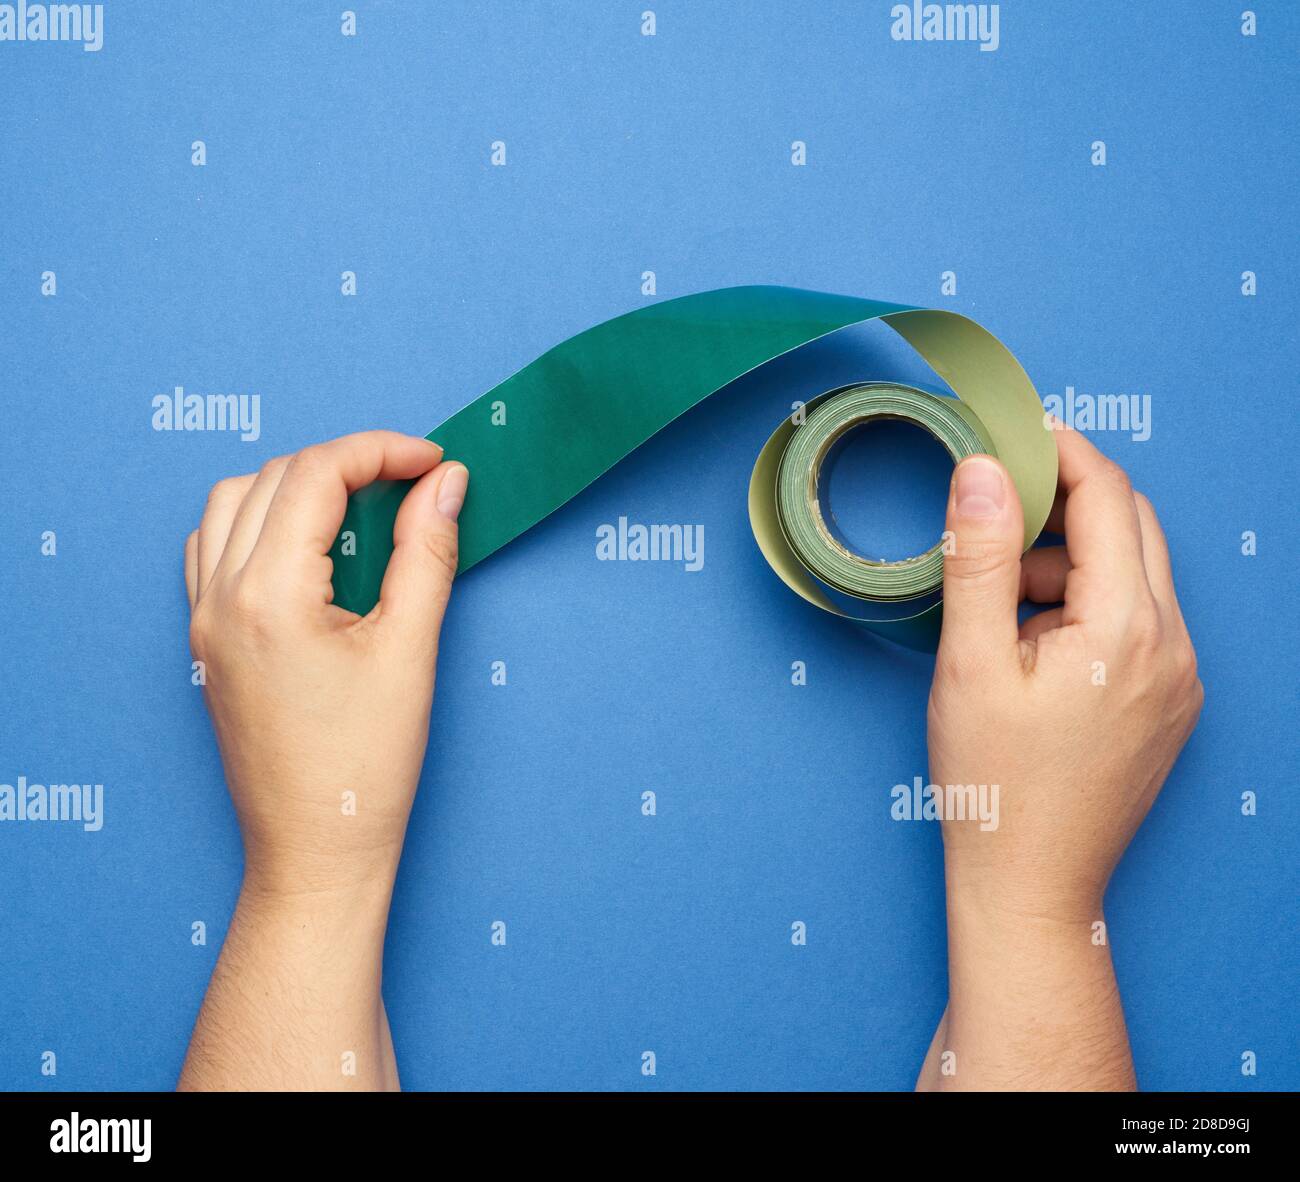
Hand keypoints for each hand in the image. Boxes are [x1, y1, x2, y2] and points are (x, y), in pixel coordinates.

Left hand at [180, 430, 465, 1090]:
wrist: (317, 851)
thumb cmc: (364, 767)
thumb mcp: (410, 651)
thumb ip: (426, 553)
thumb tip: (445, 485)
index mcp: (268, 595)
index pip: (316, 475)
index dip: (381, 452)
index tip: (434, 463)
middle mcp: (220, 598)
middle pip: (275, 478)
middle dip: (347, 462)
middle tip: (412, 481)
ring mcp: (204, 620)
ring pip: (233, 502)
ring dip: (297, 484)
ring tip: (360, 503)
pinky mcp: (206, 642)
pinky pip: (212, 547)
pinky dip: (258, 520)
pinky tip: (305, 543)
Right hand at [919, 423, 1201, 1089]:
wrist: (1032, 885)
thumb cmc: (994, 785)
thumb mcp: (970, 663)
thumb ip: (981, 558)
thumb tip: (984, 470)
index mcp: (1128, 628)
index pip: (1108, 498)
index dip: (1059, 452)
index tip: (1012, 434)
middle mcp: (1173, 646)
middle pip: (1131, 528)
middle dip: (1063, 506)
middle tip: (994, 514)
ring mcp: (1179, 678)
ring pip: (1132, 576)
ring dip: (1068, 566)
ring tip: (999, 615)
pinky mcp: (1168, 703)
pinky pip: (1136, 622)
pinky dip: (1084, 609)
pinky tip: (1031, 650)